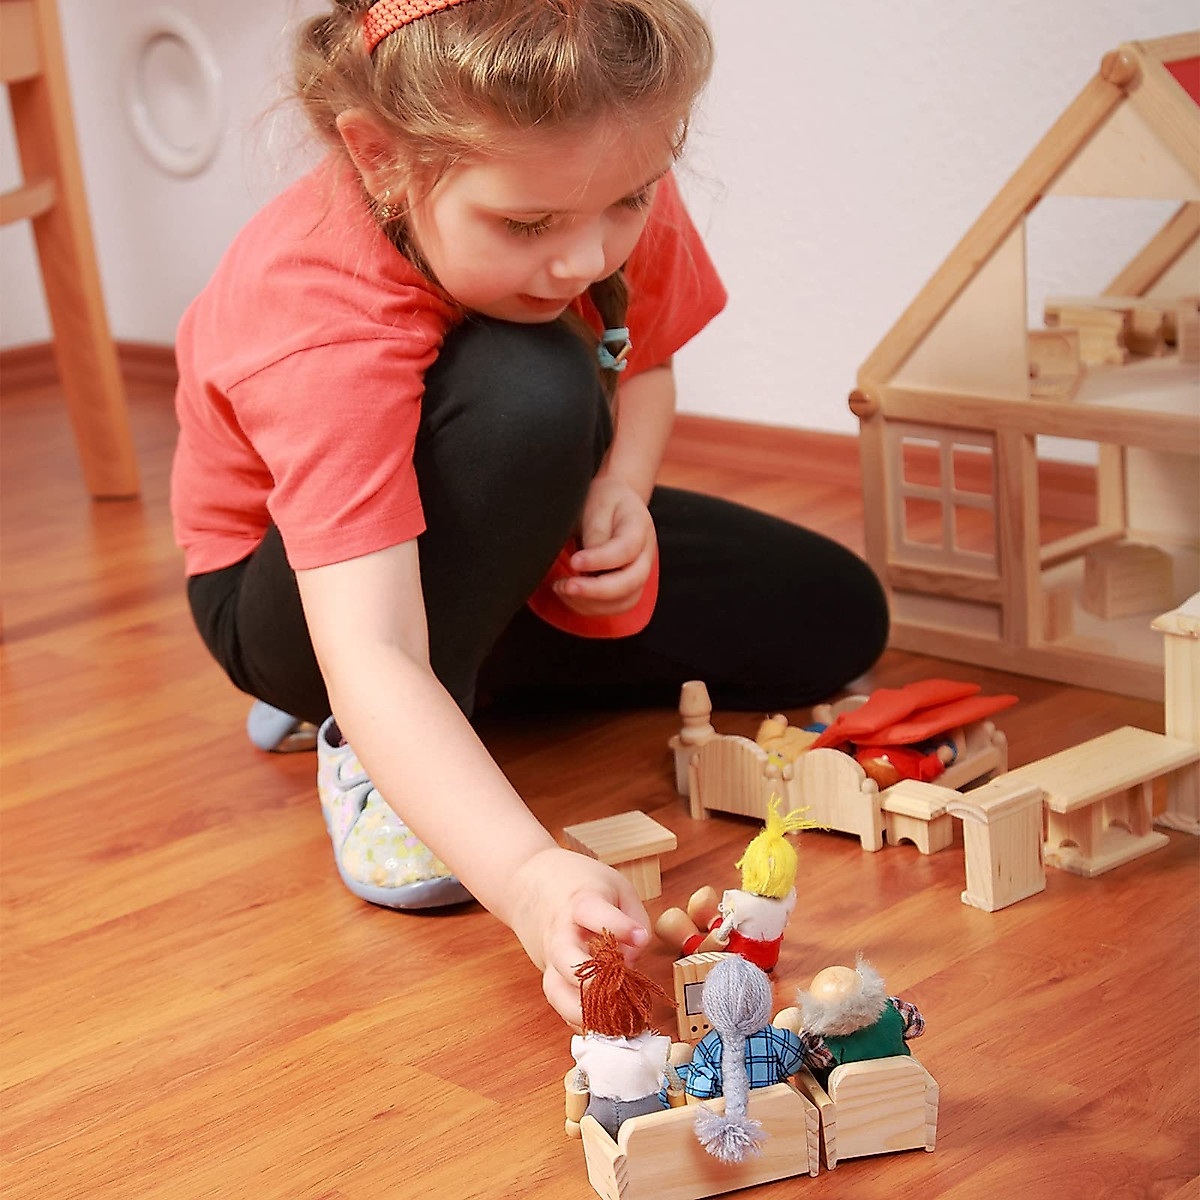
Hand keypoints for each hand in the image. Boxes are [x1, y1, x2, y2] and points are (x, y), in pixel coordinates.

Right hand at [507, 847, 650, 1027]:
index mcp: (579, 901)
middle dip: (591, 979)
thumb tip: (633, 961)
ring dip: (583, 1011)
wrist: (526, 883)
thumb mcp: (615, 885)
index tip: (639, 937)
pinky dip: (577, 1019)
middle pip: (565, 957)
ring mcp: (550, 957)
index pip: (592, 911)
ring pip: (556, 990)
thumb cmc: (578, 883)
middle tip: (619, 991)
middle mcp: (559, 932)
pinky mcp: (548, 974)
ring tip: (613, 1023)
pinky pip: (559, 1002)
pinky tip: (601, 1026)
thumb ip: (634, 919)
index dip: (617, 926)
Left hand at [555, 476, 655, 615]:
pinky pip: (614, 607)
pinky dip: (590, 606)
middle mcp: (645, 554)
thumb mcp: (597, 503)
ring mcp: (639, 574)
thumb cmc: (604, 500)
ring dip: (591, 603)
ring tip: (561, 587)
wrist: (617, 503)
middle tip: (565, 586)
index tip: (574, 561)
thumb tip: (585, 565)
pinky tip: (568, 593)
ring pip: (624, 601)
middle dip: (596, 590)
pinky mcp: (627, 587)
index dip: (600, 560)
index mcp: (639, 526)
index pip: (626, 550)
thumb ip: (595, 532)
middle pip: (631, 582)